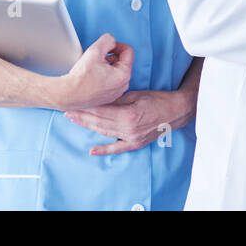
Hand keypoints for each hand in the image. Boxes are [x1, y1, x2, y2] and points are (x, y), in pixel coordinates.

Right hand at [53, 33, 132, 110]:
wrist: (67, 95)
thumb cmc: (81, 76)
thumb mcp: (95, 50)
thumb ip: (108, 40)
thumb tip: (112, 42)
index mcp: (124, 75)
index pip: (128, 51)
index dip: (115, 45)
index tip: (104, 47)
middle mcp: (123, 86)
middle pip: (121, 61)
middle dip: (110, 56)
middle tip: (96, 58)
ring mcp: (115, 93)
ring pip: (115, 71)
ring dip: (106, 65)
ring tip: (92, 68)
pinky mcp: (107, 97)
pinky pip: (110, 81)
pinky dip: (102, 75)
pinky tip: (91, 77)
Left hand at [64, 89, 192, 155]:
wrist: (176, 111)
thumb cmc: (158, 99)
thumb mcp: (136, 94)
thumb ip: (118, 99)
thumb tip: (101, 99)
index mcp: (127, 115)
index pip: (101, 111)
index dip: (87, 107)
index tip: (75, 102)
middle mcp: (127, 129)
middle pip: (99, 122)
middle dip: (82, 116)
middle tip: (68, 111)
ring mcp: (131, 138)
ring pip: (104, 132)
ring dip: (88, 127)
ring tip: (74, 121)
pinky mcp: (135, 143)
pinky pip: (117, 147)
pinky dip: (105, 149)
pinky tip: (93, 151)